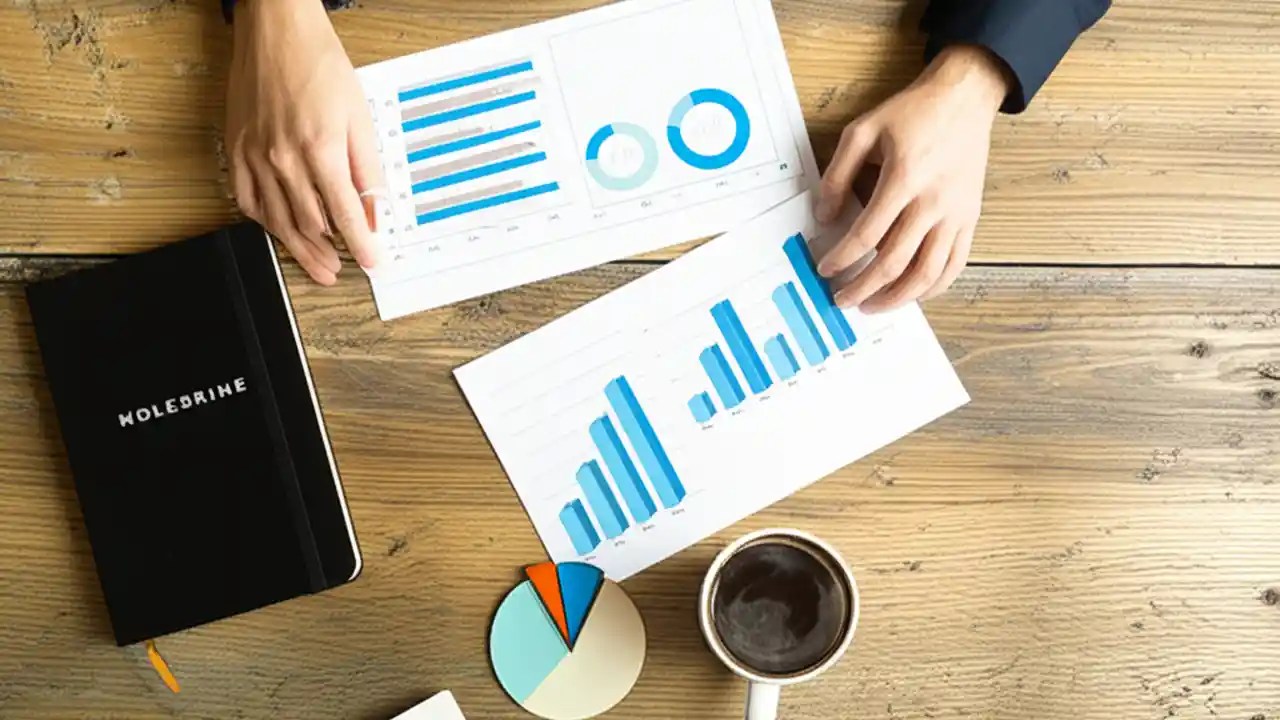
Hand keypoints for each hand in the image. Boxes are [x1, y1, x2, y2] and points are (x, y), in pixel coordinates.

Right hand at [225, 0, 384, 284]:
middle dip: (328, 254)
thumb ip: (368, 170)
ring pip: (277, 219)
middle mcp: (284, 158)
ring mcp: (255, 155)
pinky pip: (247, 199)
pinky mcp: (236, 149)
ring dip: (298, 248)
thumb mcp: (360, 118)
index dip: (362, 246)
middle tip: (340, 272)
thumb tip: (375, 210)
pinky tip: (278, 231)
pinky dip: (264, 221)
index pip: (345, 215)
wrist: (277, 33)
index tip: (373, 264)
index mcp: (321, 150)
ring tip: (316, 265)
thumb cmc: (320, 66)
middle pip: (310, 225)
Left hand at [815, 45, 1009, 311]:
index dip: (842, 257)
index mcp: (904, 178)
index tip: (825, 269)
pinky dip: (932, 288)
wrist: (964, 99)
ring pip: (927, 274)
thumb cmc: (913, 113)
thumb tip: (824, 216)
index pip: (867, 234)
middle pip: (894, 262)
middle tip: (841, 299)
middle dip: (862, 288)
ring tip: (872, 306)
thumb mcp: (863, 130)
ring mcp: (956, 214)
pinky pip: (954, 265)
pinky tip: (911, 294)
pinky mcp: (970, 219)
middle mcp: (933, 202)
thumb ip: (837, 174)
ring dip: (896, 298)